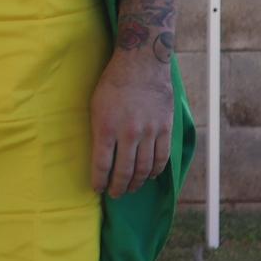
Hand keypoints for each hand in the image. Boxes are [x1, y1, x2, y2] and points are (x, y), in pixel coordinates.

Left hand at [89, 52, 173, 196]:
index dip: (99, 181)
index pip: (101, 165)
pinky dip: (155, 171)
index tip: (97, 189)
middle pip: (124, 171)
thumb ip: (98, 131)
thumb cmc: (112, 84)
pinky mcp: (165, 129)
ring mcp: (149, 133)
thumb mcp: (95, 106)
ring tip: (130, 188)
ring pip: (143, 168)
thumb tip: (99, 155)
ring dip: (136, 182)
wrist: (141, 65)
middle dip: (118, 187)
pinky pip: (161, 158)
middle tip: (115, 194)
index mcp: (106, 128)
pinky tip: (149, 176)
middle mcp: (128, 134)